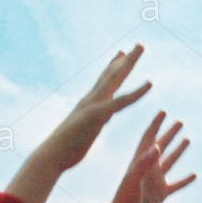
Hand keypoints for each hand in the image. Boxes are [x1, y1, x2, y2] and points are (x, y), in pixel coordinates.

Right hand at [5, 47, 151, 202]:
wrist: (51, 157)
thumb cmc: (64, 150)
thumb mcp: (82, 133)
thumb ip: (90, 123)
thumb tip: (95, 121)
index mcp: (89, 105)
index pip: (104, 82)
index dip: (114, 67)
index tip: (122, 54)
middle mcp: (91, 100)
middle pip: (111, 75)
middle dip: (125, 59)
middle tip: (139, 45)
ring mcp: (93, 105)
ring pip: (115, 79)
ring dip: (129, 63)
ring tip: (141, 47)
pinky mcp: (97, 116)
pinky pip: (121, 102)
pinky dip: (136, 92)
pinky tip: (150, 84)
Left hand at [125, 111, 195, 202]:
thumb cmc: (123, 201)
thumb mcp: (133, 180)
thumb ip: (144, 163)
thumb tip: (158, 147)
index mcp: (139, 162)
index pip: (148, 138)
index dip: (156, 124)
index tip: (163, 111)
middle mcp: (148, 169)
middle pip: (161, 146)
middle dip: (169, 133)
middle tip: (179, 121)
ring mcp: (155, 181)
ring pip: (169, 162)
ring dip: (178, 151)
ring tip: (187, 139)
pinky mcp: (161, 195)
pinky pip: (176, 185)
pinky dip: (185, 180)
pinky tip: (194, 175)